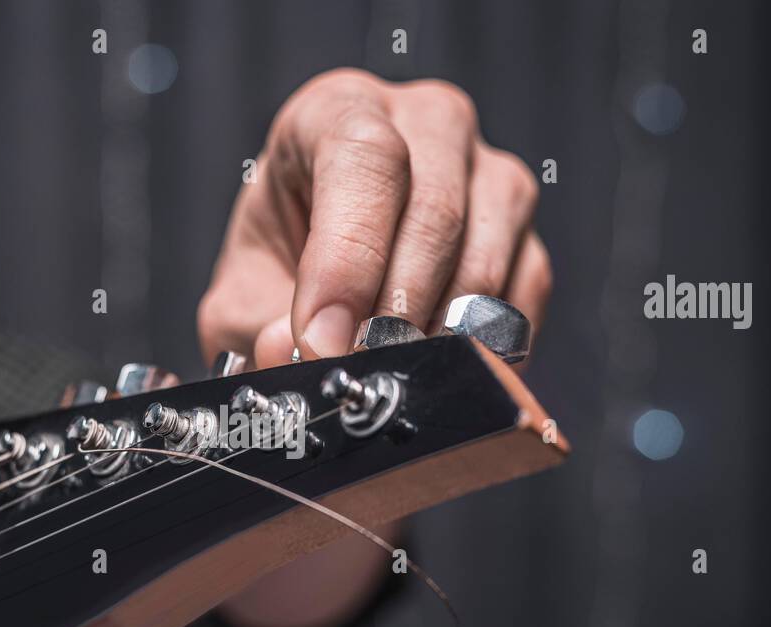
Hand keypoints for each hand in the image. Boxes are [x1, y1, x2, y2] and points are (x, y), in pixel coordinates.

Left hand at [198, 68, 551, 367]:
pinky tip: (433, 367)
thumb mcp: (244, 296)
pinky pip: (521, 290)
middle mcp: (426, 122)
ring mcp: (488, 173)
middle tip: (357, 370)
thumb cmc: (281, 264)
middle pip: (435, 209)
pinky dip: (479, 344)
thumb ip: (258, 327)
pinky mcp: (526, 232)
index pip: (366, 156)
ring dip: (435, 334)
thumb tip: (296, 351)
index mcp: (339, 109)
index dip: (347, 257)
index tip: (320, 337)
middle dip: (392, 310)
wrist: (323, 279)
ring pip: (485, 257)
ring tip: (388, 374)